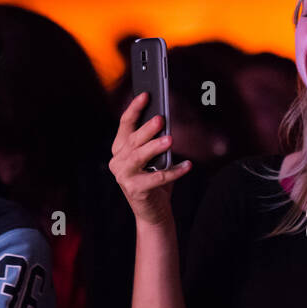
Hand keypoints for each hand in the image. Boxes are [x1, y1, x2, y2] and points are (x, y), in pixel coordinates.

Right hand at [109, 92, 191, 225]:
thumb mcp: (153, 159)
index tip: (146, 95)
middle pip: (133, 140)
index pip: (125, 124)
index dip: (135, 109)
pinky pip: (157, 178)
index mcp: (120, 149)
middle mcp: (118, 161)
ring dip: (155, 147)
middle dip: (147, 128)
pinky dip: (174, 171)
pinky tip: (187, 165)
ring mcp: (124, 177)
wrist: (152, 213)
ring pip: (140, 157)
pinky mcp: (135, 190)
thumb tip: (165, 123)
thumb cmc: (154, 181)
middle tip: (161, 119)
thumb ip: (154, 142)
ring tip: (170, 140)